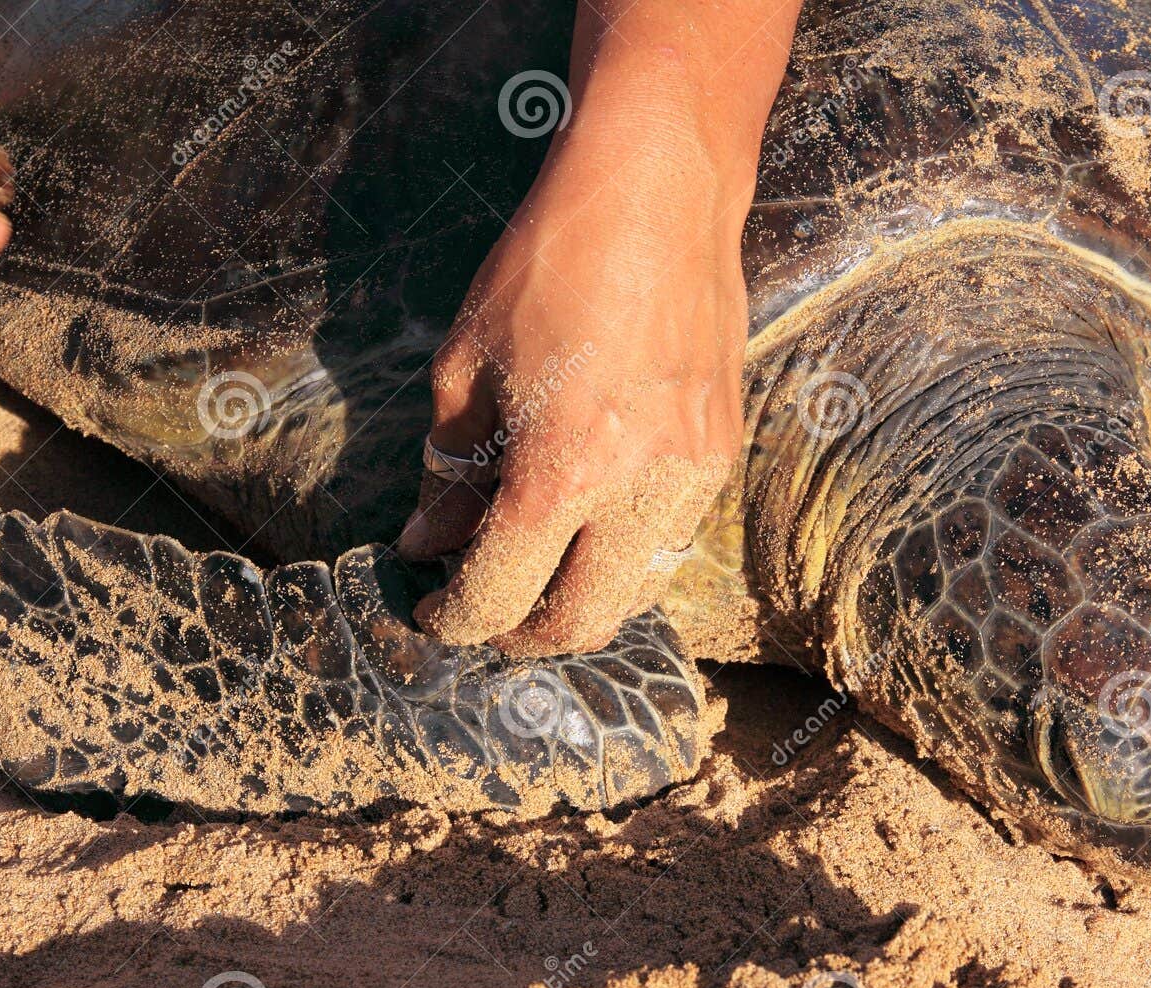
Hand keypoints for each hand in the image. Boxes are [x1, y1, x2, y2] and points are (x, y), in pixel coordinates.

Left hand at [396, 122, 744, 655]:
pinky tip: (593, 518)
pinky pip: (672, 540)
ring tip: (539, 568)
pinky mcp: (723, 453)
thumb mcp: (466, 365)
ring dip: (582, 600)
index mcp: (561, 473)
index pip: (500, 594)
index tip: (432, 607)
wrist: (659, 190)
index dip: (455, 618)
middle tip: (485, 610)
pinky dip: (624, 554)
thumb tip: (427, 538)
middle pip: (582, 623)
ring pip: (637, 591)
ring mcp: (693, 477)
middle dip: (523, 634)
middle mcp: (638, 493)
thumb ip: (449, 468)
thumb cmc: (549, 263)